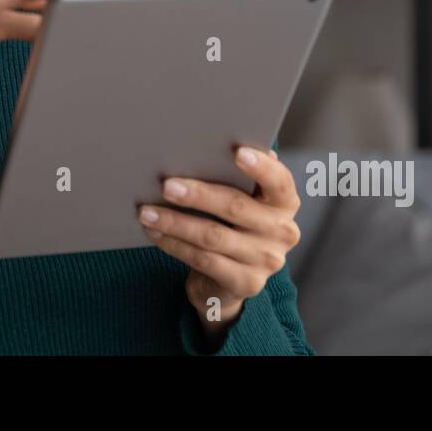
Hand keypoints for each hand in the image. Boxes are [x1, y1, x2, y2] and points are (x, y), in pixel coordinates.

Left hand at [137, 146, 300, 338]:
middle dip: (198, 195)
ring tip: (147, 212)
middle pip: (235, 207)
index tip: (237, 151)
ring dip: (175, 222)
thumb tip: (202, 147)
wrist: (229, 278)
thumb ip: (233, 177)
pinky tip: (154, 233)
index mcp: (284, 203)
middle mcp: (283, 231)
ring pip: (213, 236)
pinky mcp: (245, 283)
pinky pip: (203, 260)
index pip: (279, 181)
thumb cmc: (232, 224)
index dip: (261, 167)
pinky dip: (174, 245)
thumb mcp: (241, 200)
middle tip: (167, 185)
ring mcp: (266, 260)